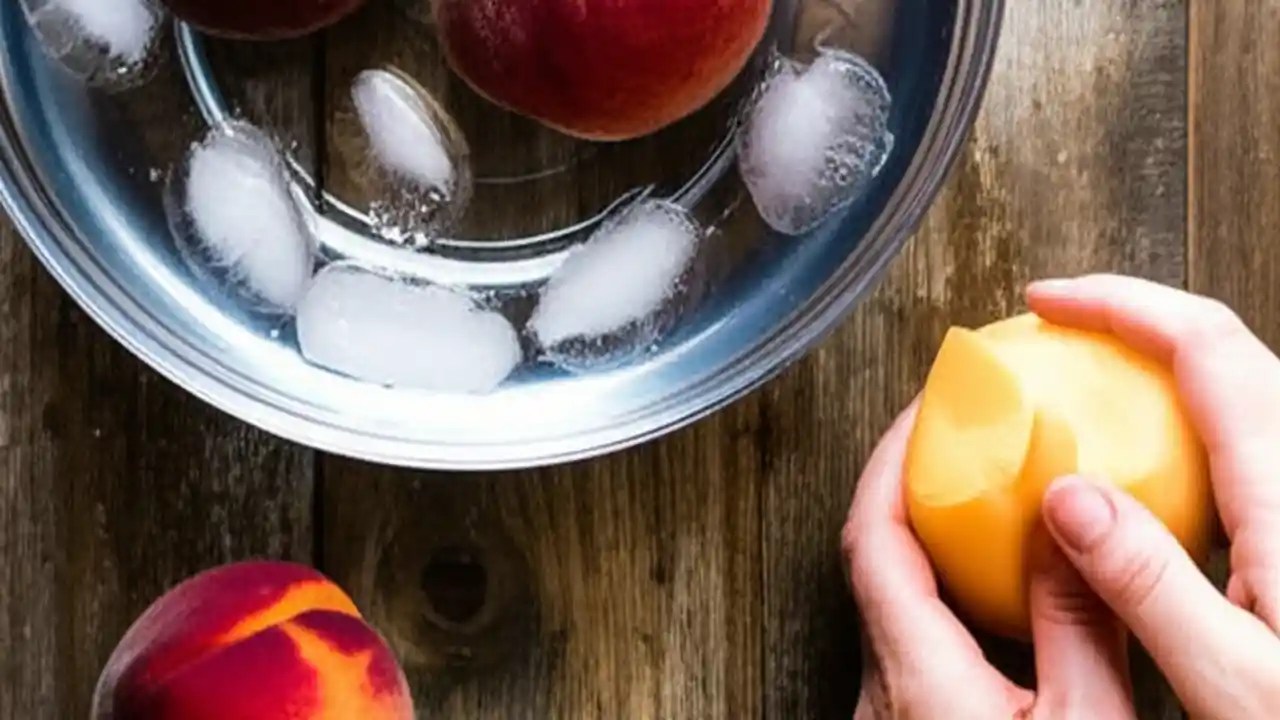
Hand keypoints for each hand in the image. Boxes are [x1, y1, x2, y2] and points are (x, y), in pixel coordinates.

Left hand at [842, 404, 1136, 718]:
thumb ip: (1079, 625)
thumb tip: (1076, 522)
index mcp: (915, 675)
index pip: (872, 533)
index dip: (895, 459)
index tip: (933, 410)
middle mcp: (882, 687)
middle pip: (873, 555)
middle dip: (911, 484)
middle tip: (960, 434)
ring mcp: (886, 707)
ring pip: (887, 595)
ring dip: (924, 535)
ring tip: (978, 490)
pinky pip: (907, 632)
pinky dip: (939, 584)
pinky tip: (989, 580)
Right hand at [1028, 274, 1279, 718]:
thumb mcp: (1233, 679)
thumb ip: (1146, 586)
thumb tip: (1066, 497)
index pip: (1204, 350)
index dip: (1120, 306)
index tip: (1049, 304)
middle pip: (1227, 348)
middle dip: (1136, 315)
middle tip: (1062, 323)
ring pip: (1243, 386)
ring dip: (1162, 358)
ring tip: (1093, 371)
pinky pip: (1246, 434)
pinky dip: (1185, 411)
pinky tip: (1148, 457)